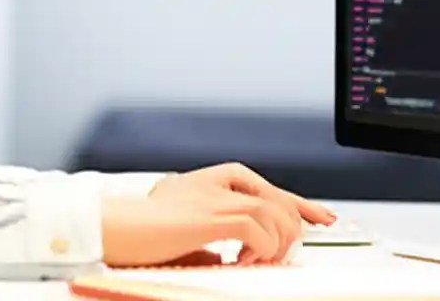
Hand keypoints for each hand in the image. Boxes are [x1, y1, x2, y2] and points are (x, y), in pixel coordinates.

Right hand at [101, 190, 298, 267]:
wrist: (116, 226)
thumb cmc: (143, 229)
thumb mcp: (185, 226)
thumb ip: (214, 232)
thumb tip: (234, 253)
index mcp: (219, 178)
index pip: (274, 189)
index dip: (303, 206)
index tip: (323, 220)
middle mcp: (223, 182)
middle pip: (282, 202)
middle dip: (289, 233)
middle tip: (275, 257)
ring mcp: (219, 196)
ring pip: (276, 216)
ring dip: (274, 245)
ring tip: (254, 261)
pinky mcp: (212, 216)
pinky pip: (259, 231)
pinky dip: (259, 250)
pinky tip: (242, 260)